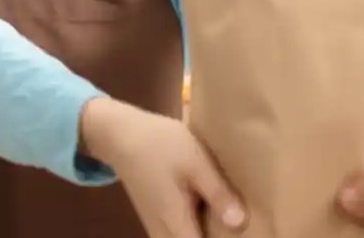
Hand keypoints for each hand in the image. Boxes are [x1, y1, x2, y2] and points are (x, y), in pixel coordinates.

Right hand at [81, 97, 245, 236]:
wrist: (123, 136)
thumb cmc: (161, 146)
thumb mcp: (196, 163)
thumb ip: (218, 194)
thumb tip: (240, 224)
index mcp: (176, 226)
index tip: (240, 232)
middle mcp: (164, 235)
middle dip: (216, 237)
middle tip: (239, 222)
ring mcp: (158, 229)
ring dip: (207, 232)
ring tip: (229, 215)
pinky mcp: (157, 220)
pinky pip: (180, 235)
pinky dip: (197, 228)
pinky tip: (214, 211)